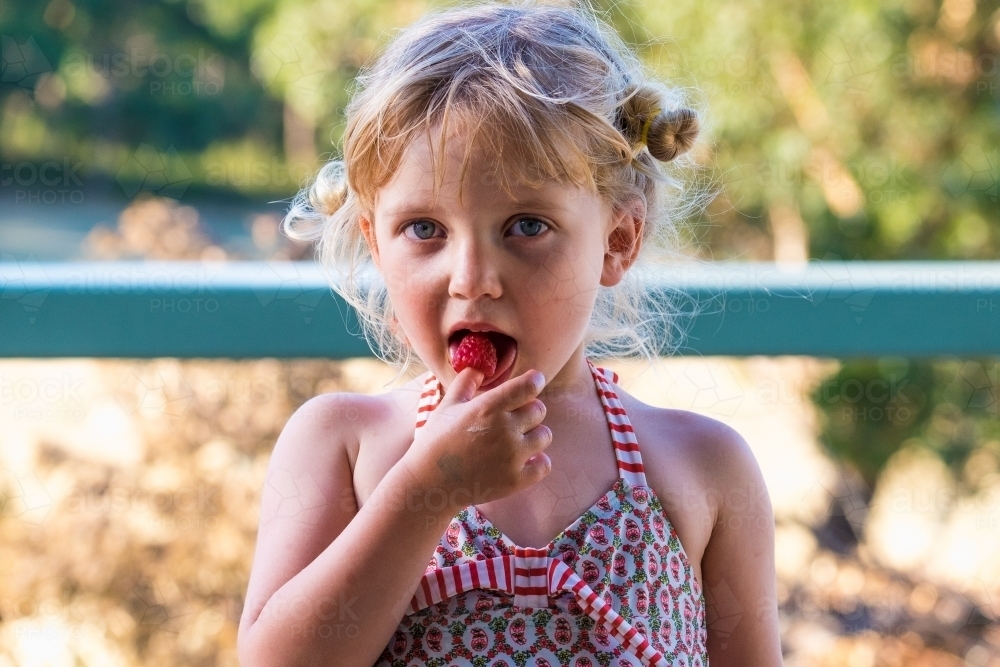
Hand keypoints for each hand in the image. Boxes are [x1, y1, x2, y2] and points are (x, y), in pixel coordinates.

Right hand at [405, 367, 551, 514]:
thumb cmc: (436, 441)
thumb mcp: (447, 406)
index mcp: (489, 407)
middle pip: (539, 410)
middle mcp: (505, 430)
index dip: (534, 381)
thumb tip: (480, 367)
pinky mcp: (516, 480)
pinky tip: (523, 459)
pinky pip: (544, 465)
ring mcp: (512, 457)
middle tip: (513, 418)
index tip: (532, 382)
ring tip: (517, 440)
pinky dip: (537, 461)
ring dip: (534, 435)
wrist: (429, 483)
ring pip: (544, 435)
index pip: (530, 386)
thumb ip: (466, 382)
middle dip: (528, 410)